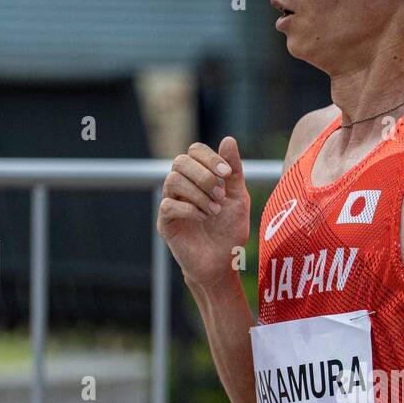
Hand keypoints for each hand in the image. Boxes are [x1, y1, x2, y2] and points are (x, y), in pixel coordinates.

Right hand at [156, 136, 249, 288]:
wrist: (223, 263)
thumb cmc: (229, 230)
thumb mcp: (238, 198)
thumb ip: (234, 171)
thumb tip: (228, 139)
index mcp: (198, 177)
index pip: (194, 151)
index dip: (210, 158)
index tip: (227, 174)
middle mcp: (182, 186)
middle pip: (180, 161)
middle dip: (204, 176)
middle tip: (221, 196)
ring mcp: (171, 203)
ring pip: (173, 180)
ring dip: (198, 193)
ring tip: (214, 211)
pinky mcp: (165, 222)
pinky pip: (168, 205)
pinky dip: (189, 209)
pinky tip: (204, 219)